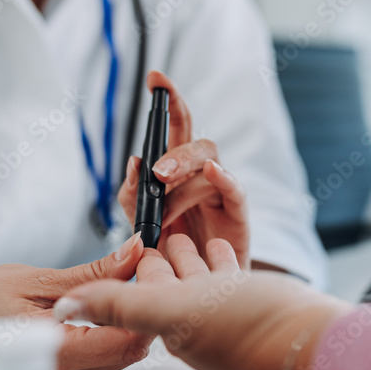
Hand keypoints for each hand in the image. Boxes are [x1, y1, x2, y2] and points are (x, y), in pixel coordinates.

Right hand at [0, 233, 152, 369]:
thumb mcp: (35, 277)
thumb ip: (92, 273)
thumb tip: (134, 253)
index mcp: (51, 349)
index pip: (124, 341)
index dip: (145, 308)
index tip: (151, 277)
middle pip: (128, 352)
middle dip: (141, 315)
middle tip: (140, 278)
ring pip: (118, 358)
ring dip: (126, 325)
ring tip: (117, 289)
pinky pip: (99, 361)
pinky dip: (108, 336)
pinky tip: (98, 310)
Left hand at [53, 235, 351, 369]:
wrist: (310, 340)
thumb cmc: (247, 329)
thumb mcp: (171, 310)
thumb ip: (117, 304)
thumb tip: (65, 309)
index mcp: (170, 322)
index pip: (142, 284)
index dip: (132, 260)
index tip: (122, 240)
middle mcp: (196, 318)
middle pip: (170, 279)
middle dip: (158, 255)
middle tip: (148, 232)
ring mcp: (227, 311)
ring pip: (200, 275)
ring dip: (189, 253)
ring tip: (180, 234)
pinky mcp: (256, 302)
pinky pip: (231, 276)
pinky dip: (222, 259)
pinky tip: (223, 249)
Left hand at [118, 70, 249, 268]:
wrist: (191, 293)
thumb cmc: (169, 254)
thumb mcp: (140, 222)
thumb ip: (133, 195)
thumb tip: (134, 163)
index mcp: (177, 169)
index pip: (175, 127)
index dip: (169, 99)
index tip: (155, 77)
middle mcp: (201, 174)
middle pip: (196, 140)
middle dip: (176, 146)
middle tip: (156, 172)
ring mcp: (221, 191)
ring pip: (209, 163)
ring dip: (184, 180)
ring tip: (165, 201)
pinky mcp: (237, 214)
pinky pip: (236, 190)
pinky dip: (224, 178)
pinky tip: (211, 173)